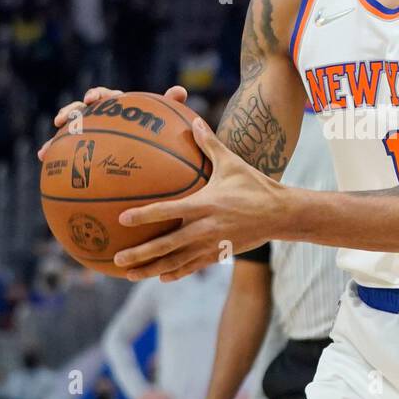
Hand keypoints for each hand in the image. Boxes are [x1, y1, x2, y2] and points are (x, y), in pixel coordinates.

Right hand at [36, 85, 187, 160]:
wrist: (158, 164)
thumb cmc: (164, 139)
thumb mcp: (169, 126)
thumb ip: (171, 107)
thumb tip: (180, 90)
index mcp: (119, 110)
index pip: (106, 97)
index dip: (96, 96)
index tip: (92, 100)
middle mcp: (102, 121)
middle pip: (81, 112)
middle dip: (69, 114)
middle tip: (62, 121)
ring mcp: (93, 140)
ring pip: (70, 138)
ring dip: (54, 143)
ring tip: (44, 153)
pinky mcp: (88, 160)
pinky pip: (73, 165)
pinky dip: (61, 171)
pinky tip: (55, 184)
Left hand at [113, 118, 284, 281]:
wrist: (280, 214)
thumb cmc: (255, 186)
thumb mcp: (232, 163)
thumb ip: (210, 144)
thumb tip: (194, 121)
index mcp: (204, 204)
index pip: (167, 211)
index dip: (144, 215)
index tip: (122, 218)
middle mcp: (205, 228)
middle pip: (166, 245)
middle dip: (140, 253)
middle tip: (117, 257)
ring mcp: (211, 244)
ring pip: (176, 261)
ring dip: (151, 269)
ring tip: (129, 273)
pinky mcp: (219, 253)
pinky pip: (193, 266)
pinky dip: (176, 272)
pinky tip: (161, 277)